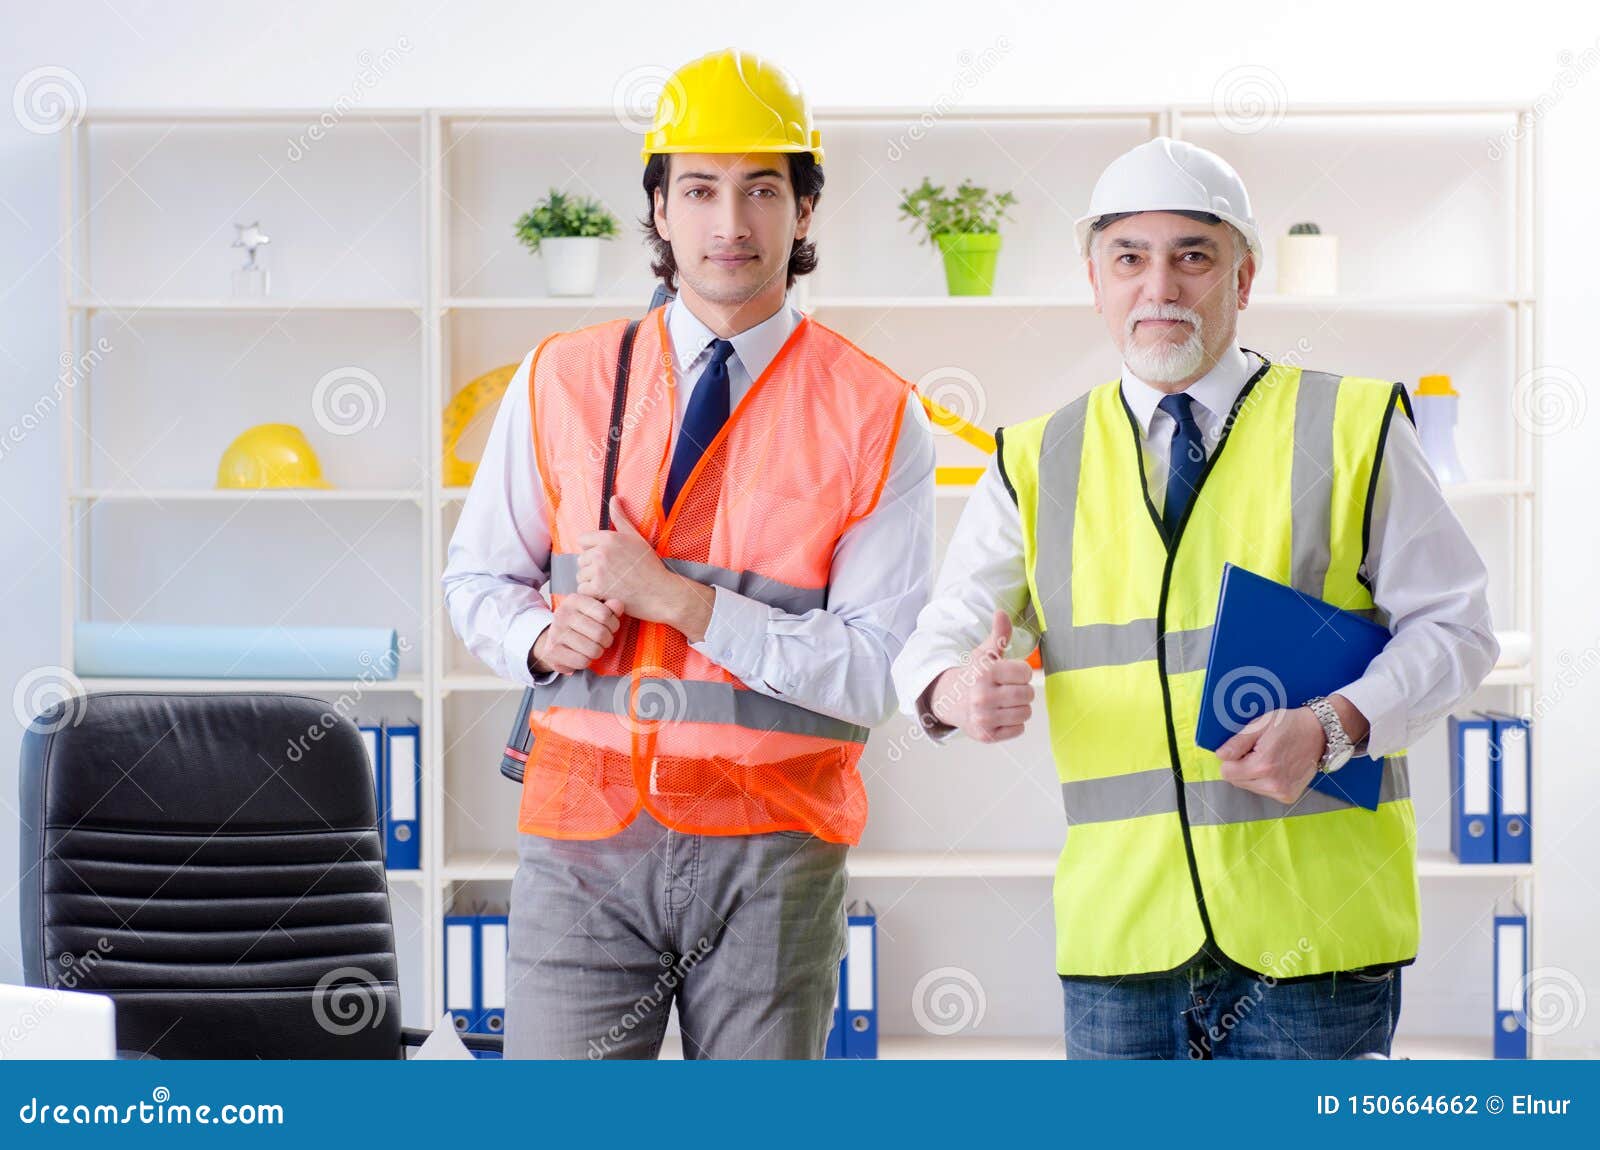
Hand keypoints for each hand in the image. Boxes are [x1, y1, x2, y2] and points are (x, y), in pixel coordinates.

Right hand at [530, 594, 623, 674]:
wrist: (553, 639)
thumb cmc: (579, 624)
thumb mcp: (593, 611)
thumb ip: (608, 608)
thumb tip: (618, 605)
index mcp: (574, 600)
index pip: (605, 614)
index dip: (613, 624)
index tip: (610, 627)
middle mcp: (562, 615)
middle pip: (600, 633)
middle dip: (607, 640)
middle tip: (603, 640)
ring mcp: (556, 633)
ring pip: (593, 649)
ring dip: (598, 651)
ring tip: (594, 647)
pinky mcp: (553, 652)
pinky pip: (582, 661)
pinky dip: (587, 661)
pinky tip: (583, 655)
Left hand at [576, 496, 712, 638]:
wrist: (659, 591)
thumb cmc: (649, 565)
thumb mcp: (636, 537)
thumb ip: (621, 518)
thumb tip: (614, 498)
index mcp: (609, 538)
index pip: (582, 540)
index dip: (592, 549)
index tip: (606, 558)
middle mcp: (601, 552)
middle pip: (581, 559)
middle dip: (591, 566)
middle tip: (610, 573)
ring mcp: (599, 571)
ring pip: (581, 575)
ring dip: (591, 581)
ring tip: (610, 583)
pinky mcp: (598, 589)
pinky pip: (582, 590)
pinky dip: (592, 593)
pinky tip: (606, 592)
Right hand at [926, 610, 1034, 742]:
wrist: (950, 701)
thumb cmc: (973, 676)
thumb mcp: (984, 654)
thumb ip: (998, 635)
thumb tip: (1002, 612)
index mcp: (984, 673)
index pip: (1025, 672)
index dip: (1021, 673)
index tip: (1009, 674)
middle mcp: (982, 696)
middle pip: (1027, 694)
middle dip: (1021, 691)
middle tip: (1007, 690)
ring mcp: (984, 717)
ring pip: (1025, 713)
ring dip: (1019, 708)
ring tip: (1004, 703)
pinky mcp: (986, 735)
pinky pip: (1018, 729)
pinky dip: (1013, 724)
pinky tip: (1000, 716)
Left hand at [1213, 706, 1325, 804]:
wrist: (1320, 733)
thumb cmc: (1289, 724)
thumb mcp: (1260, 724)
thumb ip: (1237, 742)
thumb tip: (1220, 756)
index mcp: (1263, 766)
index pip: (1226, 772)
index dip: (1232, 758)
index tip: (1246, 748)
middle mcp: (1273, 784)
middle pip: (1237, 781)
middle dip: (1242, 766)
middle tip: (1260, 750)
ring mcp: (1282, 793)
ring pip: (1249, 787)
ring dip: (1253, 774)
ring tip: (1270, 757)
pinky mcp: (1288, 796)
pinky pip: (1263, 791)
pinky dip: (1265, 780)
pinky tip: (1277, 766)